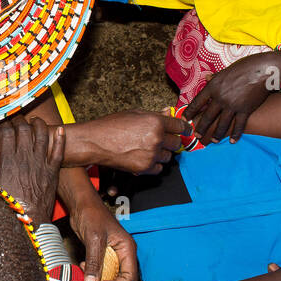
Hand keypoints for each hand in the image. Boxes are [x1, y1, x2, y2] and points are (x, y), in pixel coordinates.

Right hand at [0, 120, 65, 227]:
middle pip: (24, 130)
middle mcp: (25, 159)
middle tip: (18, 119)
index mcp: (8, 161)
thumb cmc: (6, 205)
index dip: (5, 125)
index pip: (7, 133)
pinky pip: (58, 152)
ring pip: (42, 136)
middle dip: (20, 121)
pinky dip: (59, 139)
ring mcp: (41, 165)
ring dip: (39, 124)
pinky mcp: (52, 172)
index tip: (4, 124)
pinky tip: (59, 129)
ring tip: (35, 120)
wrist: (28, 221)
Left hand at [69, 199, 137, 280]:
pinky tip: (84, 267)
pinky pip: (103, 273)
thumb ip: (95, 262)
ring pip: (112, 280)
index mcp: (127, 249)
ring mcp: (114, 257)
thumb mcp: (93, 239)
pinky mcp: (104, 257)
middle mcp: (123, 255)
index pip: (130, 277)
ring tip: (86, 277)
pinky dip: (94, 276)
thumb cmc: (92, 215)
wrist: (82, 205)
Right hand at [70, 110, 186, 174]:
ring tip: (146, 148)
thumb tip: (168, 112)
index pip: (180, 126)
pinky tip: (142, 157)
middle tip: (159, 140)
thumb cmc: (111, 125)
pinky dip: (153, 165)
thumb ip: (155, 115)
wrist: (95, 142)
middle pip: (176, 143)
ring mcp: (151, 154)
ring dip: (161, 154)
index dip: (185, 128)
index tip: (186, 131)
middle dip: (170, 141)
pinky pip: (158, 168)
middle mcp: (156, 138)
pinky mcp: (145, 167)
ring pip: (168, 157)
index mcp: (156, 122)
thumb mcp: (134, 114)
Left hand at [185, 52, 280, 144]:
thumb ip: (215, 77)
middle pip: (207, 117)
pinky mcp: (245, 110)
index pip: (197, 102)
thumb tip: (206, 78)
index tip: (186, 119)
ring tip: (213, 140)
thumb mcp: (226, 71)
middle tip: (197, 136)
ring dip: (216, 134)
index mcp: (213, 87)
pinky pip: (238, 126)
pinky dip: (235, 135)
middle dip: (201, 128)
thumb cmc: (245, 67)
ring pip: (221, 124)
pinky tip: (232, 141)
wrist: (263, 70)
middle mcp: (220, 98)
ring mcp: (233, 105)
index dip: (190, 112)